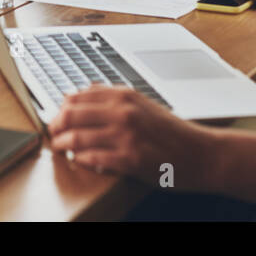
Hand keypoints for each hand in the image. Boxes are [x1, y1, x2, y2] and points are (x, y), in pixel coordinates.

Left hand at [48, 85, 219, 189]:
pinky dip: (81, 160)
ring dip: (63, 145)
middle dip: (56, 126)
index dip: (60, 109)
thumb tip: (77, 95)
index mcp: (125, 96)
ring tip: (61, 148)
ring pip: (77, 137)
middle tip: (52, 135)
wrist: (203, 154)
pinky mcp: (130, 160)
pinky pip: (92, 159)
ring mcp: (126, 136)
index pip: (77, 96)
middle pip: (71, 114)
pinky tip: (80, 160)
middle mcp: (123, 112)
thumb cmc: (172, 132)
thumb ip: (112, 99)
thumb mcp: (142, 105)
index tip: (56, 118)